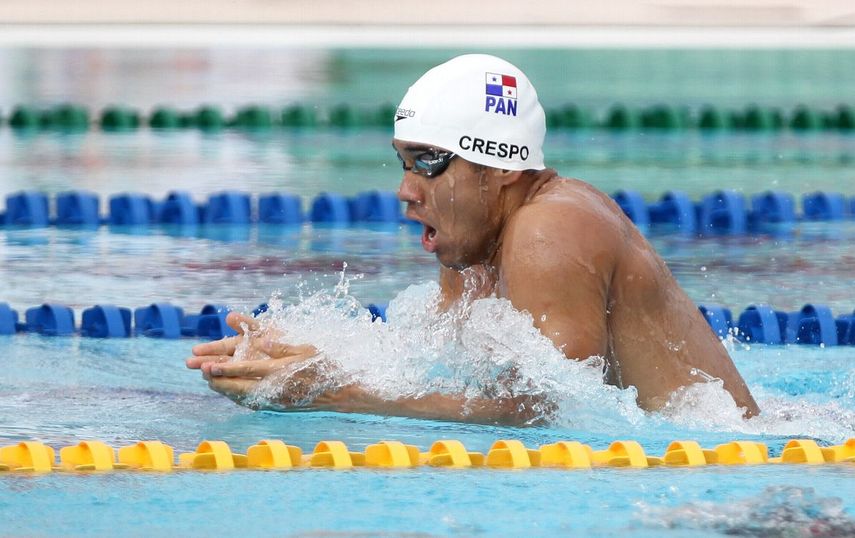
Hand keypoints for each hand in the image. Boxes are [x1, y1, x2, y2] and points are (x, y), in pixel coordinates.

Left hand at [185, 311, 319, 407]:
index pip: (247, 370)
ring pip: (245, 397)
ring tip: (211, 383)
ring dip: (227, 390)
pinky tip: (233, 394)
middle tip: (202, 374)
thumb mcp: (306, 350)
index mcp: (281, 371)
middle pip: (240, 387)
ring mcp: (277, 400)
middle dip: (220, 381)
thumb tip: (260, 341)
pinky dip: (239, 397)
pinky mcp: (279, 406)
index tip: (209, 366)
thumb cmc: (324, 367)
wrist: (340, 393)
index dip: (227, 368)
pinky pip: (253, 403)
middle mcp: (275, 388)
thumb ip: (281, 346)